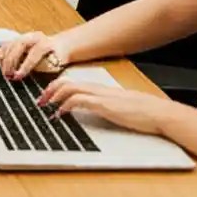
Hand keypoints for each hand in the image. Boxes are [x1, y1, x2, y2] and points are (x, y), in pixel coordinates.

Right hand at [0, 31, 70, 79]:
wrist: (59, 46)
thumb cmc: (57, 59)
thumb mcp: (55, 65)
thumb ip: (43, 69)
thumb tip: (29, 76)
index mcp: (46, 43)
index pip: (34, 53)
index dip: (25, 66)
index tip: (18, 77)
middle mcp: (34, 37)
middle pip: (19, 45)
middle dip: (12, 61)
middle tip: (8, 75)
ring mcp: (24, 36)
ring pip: (11, 44)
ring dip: (5, 60)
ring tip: (5, 74)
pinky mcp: (17, 39)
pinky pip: (5, 45)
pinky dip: (1, 55)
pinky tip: (1, 66)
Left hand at [38, 78, 179, 135]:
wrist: (157, 113)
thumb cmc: (141, 112)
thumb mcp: (116, 107)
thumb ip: (102, 106)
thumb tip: (90, 111)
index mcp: (99, 89)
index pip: (72, 82)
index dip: (55, 87)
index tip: (45, 96)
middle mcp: (97, 88)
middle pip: (65, 81)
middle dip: (48, 89)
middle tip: (38, 100)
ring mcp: (99, 95)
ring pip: (68, 88)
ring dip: (52, 96)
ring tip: (44, 106)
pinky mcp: (103, 104)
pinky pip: (78, 101)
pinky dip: (64, 106)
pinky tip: (59, 115)